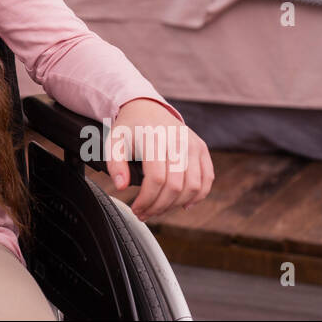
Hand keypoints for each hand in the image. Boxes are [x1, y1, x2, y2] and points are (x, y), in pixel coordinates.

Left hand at [106, 98, 212, 221]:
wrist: (147, 107)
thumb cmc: (130, 128)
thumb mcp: (114, 141)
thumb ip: (114, 163)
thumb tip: (121, 185)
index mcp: (154, 138)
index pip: (156, 179)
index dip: (147, 200)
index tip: (137, 209)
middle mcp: (177, 141)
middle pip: (175, 186)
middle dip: (159, 207)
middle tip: (146, 214)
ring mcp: (192, 144)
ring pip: (193, 186)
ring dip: (176, 205)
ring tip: (160, 209)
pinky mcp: (201, 148)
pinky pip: (207, 178)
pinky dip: (198, 196)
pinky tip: (183, 204)